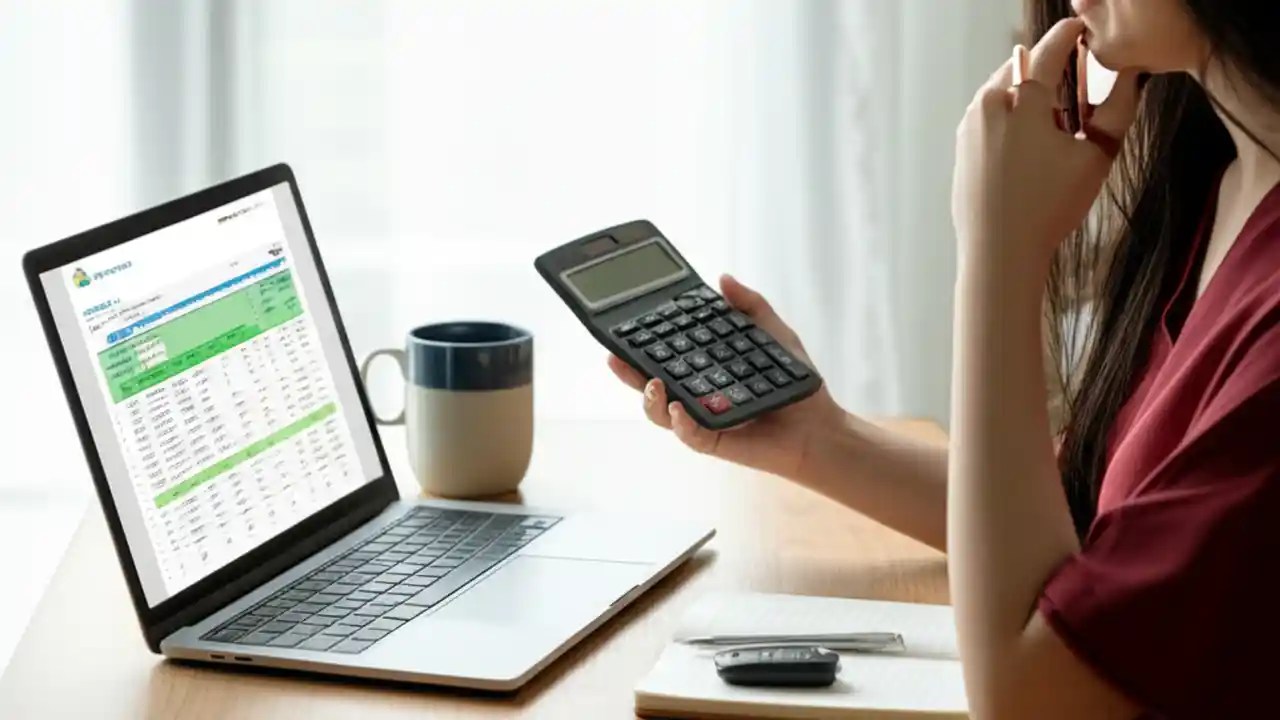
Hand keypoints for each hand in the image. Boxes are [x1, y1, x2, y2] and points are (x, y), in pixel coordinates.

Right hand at [607, 274, 844, 480]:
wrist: (820, 426)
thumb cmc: (794, 383)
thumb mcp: (773, 334)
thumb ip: (749, 306)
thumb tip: (723, 278)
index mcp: (704, 369)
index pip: (666, 354)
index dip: (642, 342)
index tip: (624, 325)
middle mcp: (696, 394)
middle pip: (651, 384)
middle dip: (628, 371)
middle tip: (614, 356)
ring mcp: (702, 418)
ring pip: (661, 413)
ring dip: (650, 399)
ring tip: (652, 384)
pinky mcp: (715, 441)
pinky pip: (690, 436)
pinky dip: (681, 424)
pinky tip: (679, 410)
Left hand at [951, 18, 1143, 275]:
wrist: (999, 251)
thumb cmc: (1049, 206)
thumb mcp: (1095, 156)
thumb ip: (1116, 108)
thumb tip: (1131, 75)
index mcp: (1020, 99)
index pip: (1049, 50)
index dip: (1069, 34)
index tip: (1082, 28)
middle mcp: (987, 104)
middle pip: (1022, 68)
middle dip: (1049, 71)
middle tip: (1077, 91)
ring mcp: (969, 125)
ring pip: (1004, 92)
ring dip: (1030, 96)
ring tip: (1057, 126)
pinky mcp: (961, 146)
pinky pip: (990, 116)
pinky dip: (1012, 118)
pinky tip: (1031, 147)